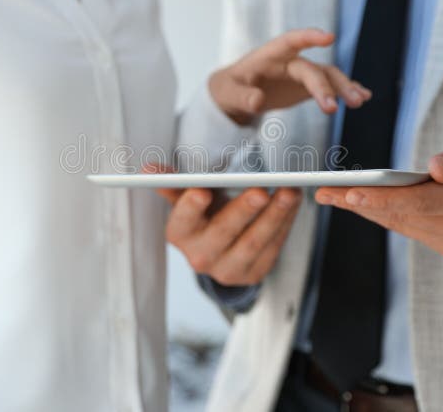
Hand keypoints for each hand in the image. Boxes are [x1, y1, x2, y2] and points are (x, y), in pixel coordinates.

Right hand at [148, 165, 301, 284]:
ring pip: (254, 241)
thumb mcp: (189, 199)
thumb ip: (174, 183)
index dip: (190, 207)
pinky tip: (293, 203)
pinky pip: (273, 247)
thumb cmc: (206, 215)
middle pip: (223, 231)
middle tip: (261, 189)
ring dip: (275, 215)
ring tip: (290, 191)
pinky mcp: (254, 273)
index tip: (201, 191)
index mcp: (180, 235)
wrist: (223, 250)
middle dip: (244, 210)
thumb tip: (149, 168)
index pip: (182, 221)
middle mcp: (200, 257)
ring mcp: (228, 269)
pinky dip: (285, 223)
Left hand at [209, 28, 371, 123]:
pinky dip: (346, 90)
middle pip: (313, 69)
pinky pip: (331, 86)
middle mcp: (290, 61)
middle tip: (333, 107)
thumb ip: (242, 96)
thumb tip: (257, 101)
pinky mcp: (307, 87)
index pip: (291, 41)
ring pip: (328, 76)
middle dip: (324, 86)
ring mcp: (301, 74)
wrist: (235, 95)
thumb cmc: (229, 89)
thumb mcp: (228, 93)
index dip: (309, 37)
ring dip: (344, 87)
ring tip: (360, 101)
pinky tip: (363, 97)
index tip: (329, 37)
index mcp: (269, 56)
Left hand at [314, 129, 442, 260]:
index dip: (381, 199)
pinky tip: (359, 202)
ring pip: (402, 225)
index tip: (348, 194)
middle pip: (403, 217)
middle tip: (321, 192)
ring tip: (330, 195)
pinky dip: (385, 214)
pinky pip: (411, 227)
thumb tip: (434, 168)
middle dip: (359, 204)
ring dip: (366, 211)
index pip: (419, 204)